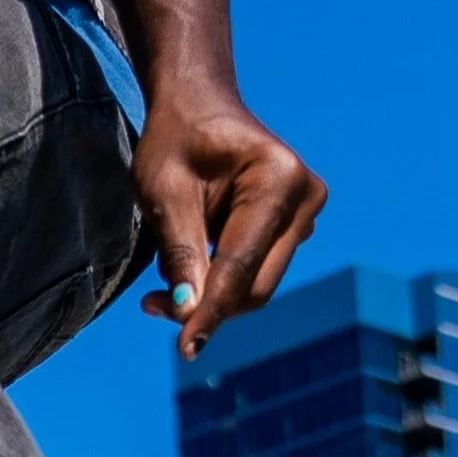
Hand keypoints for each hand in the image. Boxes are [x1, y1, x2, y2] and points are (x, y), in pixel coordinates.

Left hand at [132, 74, 326, 360]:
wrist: (197, 107)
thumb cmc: (175, 140)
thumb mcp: (163, 191)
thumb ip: (179, 250)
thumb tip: (188, 312)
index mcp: (278, 178)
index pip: (241, 263)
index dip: (210, 309)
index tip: (185, 348)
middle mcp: (305, 197)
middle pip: (257, 283)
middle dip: (207, 306)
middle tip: (151, 306)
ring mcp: (306, 215)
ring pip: (257, 285)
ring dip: (210, 298)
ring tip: (159, 290)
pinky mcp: (294, 229)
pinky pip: (257, 273)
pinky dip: (220, 283)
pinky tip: (186, 272)